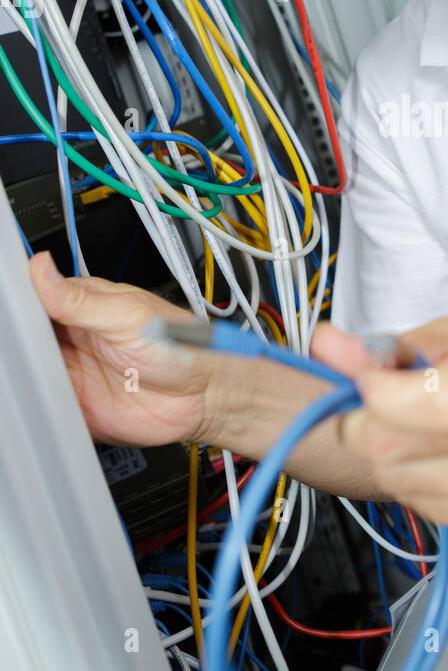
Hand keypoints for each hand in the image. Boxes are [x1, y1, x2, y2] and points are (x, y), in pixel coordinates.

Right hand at [28, 250, 219, 447]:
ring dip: (20, 368)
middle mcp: (75, 337)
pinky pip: (43, 400)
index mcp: (85, 305)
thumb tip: (39, 266)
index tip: (3, 303)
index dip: (17, 300)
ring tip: (15, 366)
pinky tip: (27, 394)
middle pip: (27, 334)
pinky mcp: (75, 404)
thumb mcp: (127, 315)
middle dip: (13, 336)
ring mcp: (73, 371)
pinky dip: (32, 399)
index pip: (37, 296)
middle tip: (9, 341)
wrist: (204, 398)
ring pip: (30, 367)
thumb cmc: (181, 346)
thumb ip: (79, 299)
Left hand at [332, 317, 447, 532]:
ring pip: (392, 476)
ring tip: (417, 425)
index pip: (420, 399)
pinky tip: (436, 452)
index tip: (376, 373)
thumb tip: (323, 345)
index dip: (376, 385)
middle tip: (390, 398)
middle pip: (390, 444)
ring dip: (386, 448)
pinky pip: (412, 500)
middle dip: (369, 417)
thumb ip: (389, 345)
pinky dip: (409, 474)